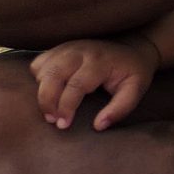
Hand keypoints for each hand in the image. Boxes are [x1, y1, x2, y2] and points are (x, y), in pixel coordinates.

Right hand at [31, 34, 160, 129]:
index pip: (76, 85)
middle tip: (52, 120)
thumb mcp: (135, 90)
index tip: (63, 125)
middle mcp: (80, 51)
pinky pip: (38, 64)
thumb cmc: (132, 72)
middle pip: (52, 76)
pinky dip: (38, 79)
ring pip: (42, 70)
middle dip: (47, 101)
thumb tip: (98, 126)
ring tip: (51, 109)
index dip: (66, 107)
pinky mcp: (59, 49)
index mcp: (99, 62)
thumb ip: (120, 109)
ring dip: (42, 91)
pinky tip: (49, 91)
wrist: (133, 47)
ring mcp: (67, 48)